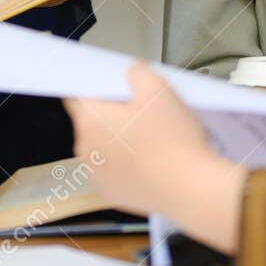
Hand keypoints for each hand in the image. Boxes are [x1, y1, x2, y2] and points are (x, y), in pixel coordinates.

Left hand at [64, 62, 244, 253]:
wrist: (191, 189)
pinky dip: (126, 164)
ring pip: (102, 146)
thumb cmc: (173, 140)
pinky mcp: (112, 194)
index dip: (94, 87)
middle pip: (91, 121)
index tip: (113, 87)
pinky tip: (151, 161)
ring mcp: (97, 175)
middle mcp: (85, 150)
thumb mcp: (159, 89)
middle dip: (112, 114)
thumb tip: (131, 73)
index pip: (75, 96)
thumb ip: (137, 72)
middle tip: (143, 112)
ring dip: (119, 140)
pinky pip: (113, 170)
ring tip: (151, 138)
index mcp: (90, 121)